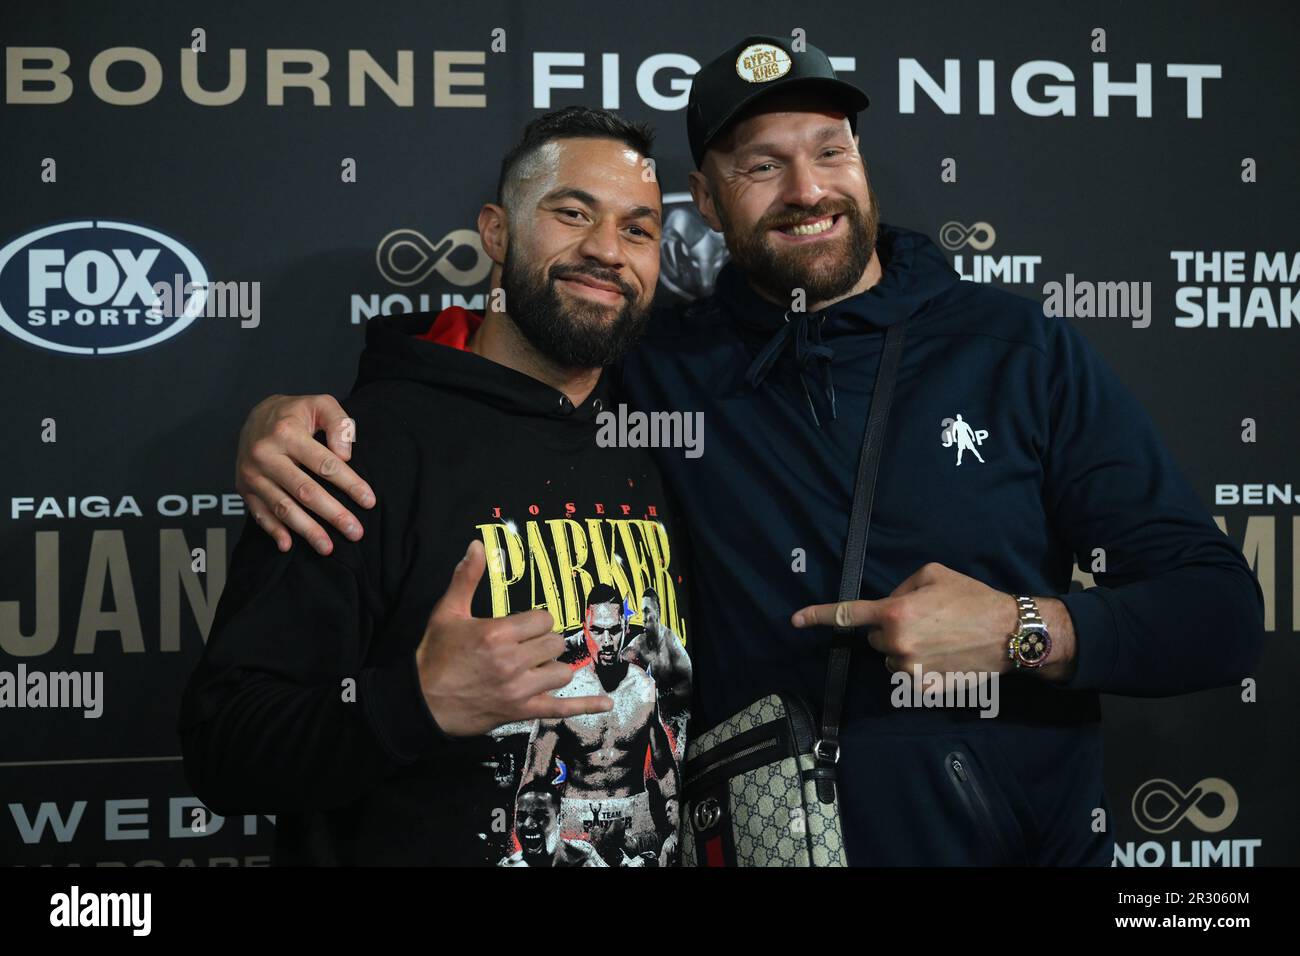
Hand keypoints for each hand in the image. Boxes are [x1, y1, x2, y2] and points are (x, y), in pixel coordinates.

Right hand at [235, 393, 375, 554]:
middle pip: (305, 491)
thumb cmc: (295, 412)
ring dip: (307, 530)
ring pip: (283, 507)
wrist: (255, 416)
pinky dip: (274, 531)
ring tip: (328, 548)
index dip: (349, 484)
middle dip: (333, 514)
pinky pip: (259, 513)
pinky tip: (289, 545)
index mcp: (287, 433)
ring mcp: (252, 474)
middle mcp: (266, 455)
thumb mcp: (320, 404)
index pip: (325, 464)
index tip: (369, 501)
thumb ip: (339, 424)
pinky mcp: (244, 488)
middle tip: (355, 532)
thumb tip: (346, 456)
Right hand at [416, 541, 613, 735]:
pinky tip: (606, 704)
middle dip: (543, 643)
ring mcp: (519, 689)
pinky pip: (561, 708)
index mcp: (498, 634)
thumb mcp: (447, 612)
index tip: (523, 628)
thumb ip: (466, 578)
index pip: (544, 620)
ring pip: (562, 671)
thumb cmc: (435, 655)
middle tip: (525, 648)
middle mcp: (512, 661)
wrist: (421, 701)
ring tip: (536, 668)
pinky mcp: (522, 712)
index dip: (536, 622)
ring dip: (553, 667)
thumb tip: (477, 545)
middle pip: (555, 643)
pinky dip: (585, 706)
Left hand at [791, 562, 1018, 678]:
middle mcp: (898, 642)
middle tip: (924, 622)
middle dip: (890, 629)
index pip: (848, 614)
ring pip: (891, 657)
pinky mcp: (925, 687)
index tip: (794, 619)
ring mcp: (910, 668)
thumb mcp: (933, 575)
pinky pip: (908, 674)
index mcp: (896, 612)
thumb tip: (886, 604)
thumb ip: (900, 587)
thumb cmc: (972, 598)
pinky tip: (944, 656)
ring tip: (939, 639)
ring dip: (905, 648)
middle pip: (875, 638)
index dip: (818, 616)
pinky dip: (921, 666)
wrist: (1009, 632)